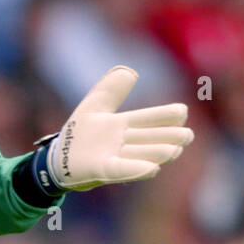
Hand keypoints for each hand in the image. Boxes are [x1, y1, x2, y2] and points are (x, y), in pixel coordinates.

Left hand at [40, 66, 193, 190]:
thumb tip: (130, 72)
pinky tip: (152, 170)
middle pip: (149, 139)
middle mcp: (122, 143)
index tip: (182, 111)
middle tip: (187, 136)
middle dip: (168, 137)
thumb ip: (111, 89)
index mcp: (123, 125)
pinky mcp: (100, 171)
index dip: (164, 116)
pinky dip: (134, 169)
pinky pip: (120, 170)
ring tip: (174, 150)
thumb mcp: (95, 105)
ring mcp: (113, 158)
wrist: (56, 158)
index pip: (147, 119)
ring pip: (140, 154)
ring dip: (157, 153)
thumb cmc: (78, 134)